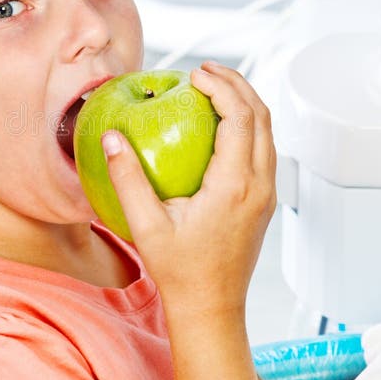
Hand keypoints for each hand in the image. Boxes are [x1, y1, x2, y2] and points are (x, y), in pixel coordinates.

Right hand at [100, 60, 276, 317]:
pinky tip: (221, 125)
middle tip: (205, 71)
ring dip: (245, 103)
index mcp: (234, 186)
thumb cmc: (180, 272)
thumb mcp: (147, 226)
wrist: (212, 309)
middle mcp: (258, 185)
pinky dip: (248, 125)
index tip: (195, 75)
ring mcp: (266, 194)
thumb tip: (112, 138)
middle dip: (237, 84)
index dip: (221, 87)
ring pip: (268, 131)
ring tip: (214, 88)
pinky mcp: (264, 201)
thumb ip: (127, 179)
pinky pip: (264, 149)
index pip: (239, 117)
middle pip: (262, 115)